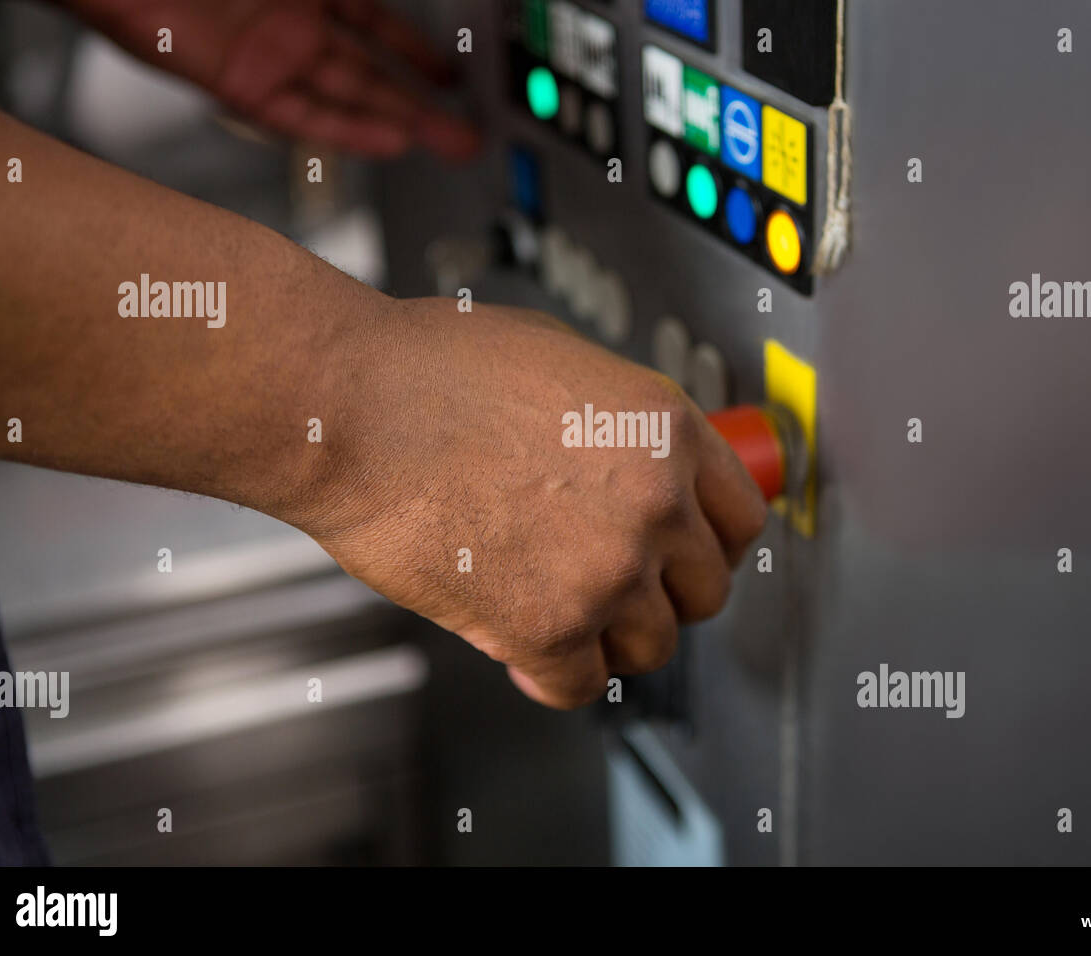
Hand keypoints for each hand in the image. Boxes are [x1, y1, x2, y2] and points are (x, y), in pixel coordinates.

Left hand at [60, 0, 478, 157]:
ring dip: (402, 123)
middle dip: (424, 102)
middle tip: (465, 133)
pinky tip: (390, 141)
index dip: (413, 49)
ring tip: (448, 146)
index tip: (448, 74)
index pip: (373, 22)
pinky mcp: (238, 85)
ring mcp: (266, 56)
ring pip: (348, 97)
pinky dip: (348, 131)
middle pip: (370, 70)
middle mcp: (287, 23)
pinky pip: (304, 117)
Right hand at [301, 299, 768, 708]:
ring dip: (610, 638)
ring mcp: (606, 571)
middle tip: (621, 588)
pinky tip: (525, 648)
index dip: (712, 544)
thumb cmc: (428, 372)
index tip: (690, 555)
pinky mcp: (547, 629)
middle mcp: (654, 503)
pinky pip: (582, 684)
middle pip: (705, 591)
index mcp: (666, 430)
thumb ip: (619, 424)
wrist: (348, 408)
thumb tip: (634, 458)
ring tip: (565, 612)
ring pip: (651, 646)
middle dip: (664, 595)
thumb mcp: (562, 361)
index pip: (742, 518)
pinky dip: (554, 676)